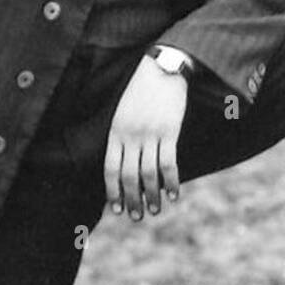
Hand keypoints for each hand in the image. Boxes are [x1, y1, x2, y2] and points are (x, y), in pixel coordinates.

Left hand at [104, 55, 187, 220]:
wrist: (162, 67)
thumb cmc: (142, 90)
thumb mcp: (123, 111)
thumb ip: (122, 135)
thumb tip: (126, 162)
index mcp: (116, 132)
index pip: (110, 169)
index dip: (113, 192)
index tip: (117, 209)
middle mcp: (130, 136)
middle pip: (129, 176)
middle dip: (132, 200)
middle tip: (137, 217)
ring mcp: (150, 134)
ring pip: (149, 174)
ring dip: (152, 196)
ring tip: (156, 210)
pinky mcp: (169, 131)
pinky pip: (168, 163)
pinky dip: (171, 182)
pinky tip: (174, 194)